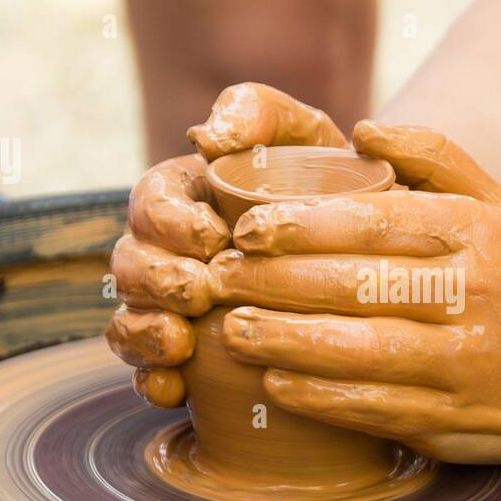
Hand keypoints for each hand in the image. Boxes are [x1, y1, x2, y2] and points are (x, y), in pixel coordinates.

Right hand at [106, 82, 346, 405]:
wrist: (371, 248)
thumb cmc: (330, 186)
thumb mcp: (305, 136)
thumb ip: (259, 113)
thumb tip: (206, 135)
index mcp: (183, 196)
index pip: (151, 204)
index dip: (170, 223)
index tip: (213, 236)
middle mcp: (166, 252)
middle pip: (130, 265)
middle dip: (157, 280)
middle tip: (199, 292)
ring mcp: (171, 307)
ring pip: (129, 319)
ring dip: (145, 331)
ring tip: (179, 342)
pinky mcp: (186, 356)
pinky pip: (147, 371)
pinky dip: (151, 378)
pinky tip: (172, 387)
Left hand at [221, 177, 500, 461]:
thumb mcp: (498, 203)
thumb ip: (434, 156)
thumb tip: (361, 130)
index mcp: (479, 236)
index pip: (378, 224)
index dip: (304, 226)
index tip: (247, 227)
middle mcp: (475, 299)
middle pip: (359, 287)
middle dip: (276, 281)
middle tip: (218, 275)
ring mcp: (465, 366)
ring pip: (360, 353)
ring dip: (285, 342)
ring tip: (231, 327)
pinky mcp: (453, 421)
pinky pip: (373, 409)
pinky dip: (317, 398)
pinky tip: (273, 382)